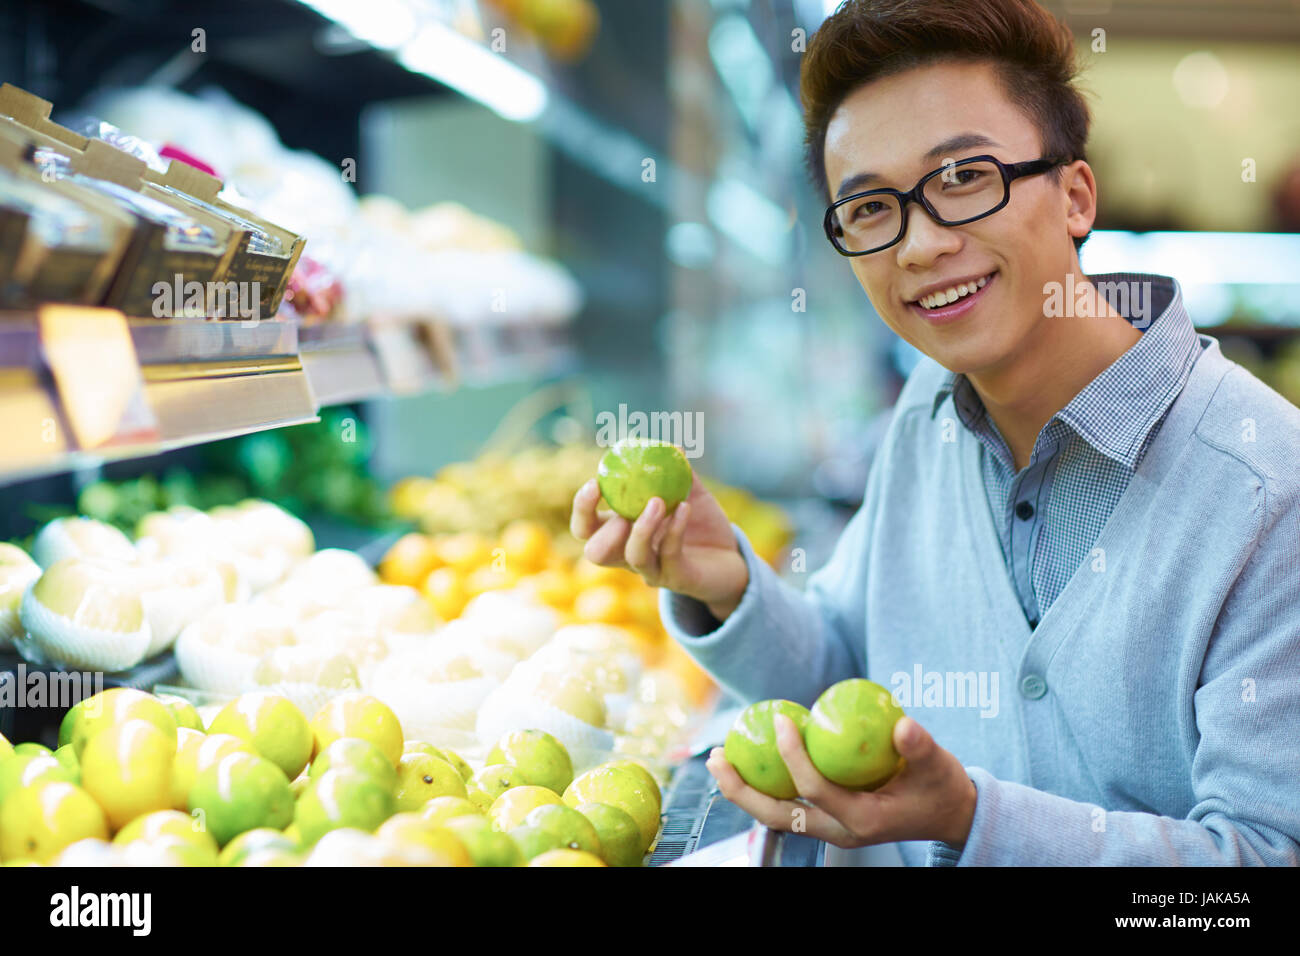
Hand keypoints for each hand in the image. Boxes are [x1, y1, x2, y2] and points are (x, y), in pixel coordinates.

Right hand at [570, 472, 748, 619]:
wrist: (730, 558)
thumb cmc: (701, 525)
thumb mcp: (689, 494)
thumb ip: (677, 473)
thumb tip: (673, 447)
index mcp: (621, 534)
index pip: (586, 527)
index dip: (582, 508)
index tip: (594, 482)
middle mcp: (630, 555)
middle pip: (595, 552)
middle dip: (604, 530)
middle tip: (622, 510)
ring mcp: (653, 570)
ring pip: (634, 556)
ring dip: (642, 527)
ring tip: (658, 502)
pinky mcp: (677, 578)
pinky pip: (670, 554)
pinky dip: (675, 528)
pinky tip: (685, 507)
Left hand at [706, 714, 977, 849]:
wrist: (950, 815)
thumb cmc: (942, 787)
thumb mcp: (940, 765)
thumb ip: (921, 747)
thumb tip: (904, 725)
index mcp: (864, 820)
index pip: (817, 791)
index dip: (795, 758)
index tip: (783, 720)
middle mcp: (841, 832)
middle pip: (778, 817)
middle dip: (743, 790)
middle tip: (717, 758)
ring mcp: (831, 829)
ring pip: (776, 816)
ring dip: (744, 790)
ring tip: (718, 760)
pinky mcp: (828, 820)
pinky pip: (787, 806)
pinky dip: (764, 786)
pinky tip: (750, 760)